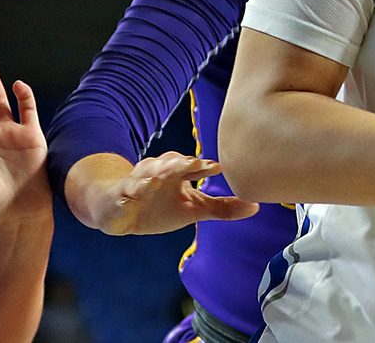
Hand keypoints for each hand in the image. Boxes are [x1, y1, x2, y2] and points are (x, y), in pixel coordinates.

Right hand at [69, 152, 259, 235]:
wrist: (120, 210)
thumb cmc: (160, 205)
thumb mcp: (193, 208)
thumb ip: (222, 207)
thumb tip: (256, 206)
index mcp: (176, 173)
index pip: (191, 165)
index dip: (202, 165)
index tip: (217, 167)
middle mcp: (156, 172)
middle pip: (167, 164)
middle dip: (179, 163)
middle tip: (192, 164)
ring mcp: (136, 184)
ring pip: (142, 176)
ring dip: (149, 176)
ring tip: (157, 180)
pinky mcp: (118, 198)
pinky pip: (120, 195)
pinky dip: (124, 197)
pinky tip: (128, 201)